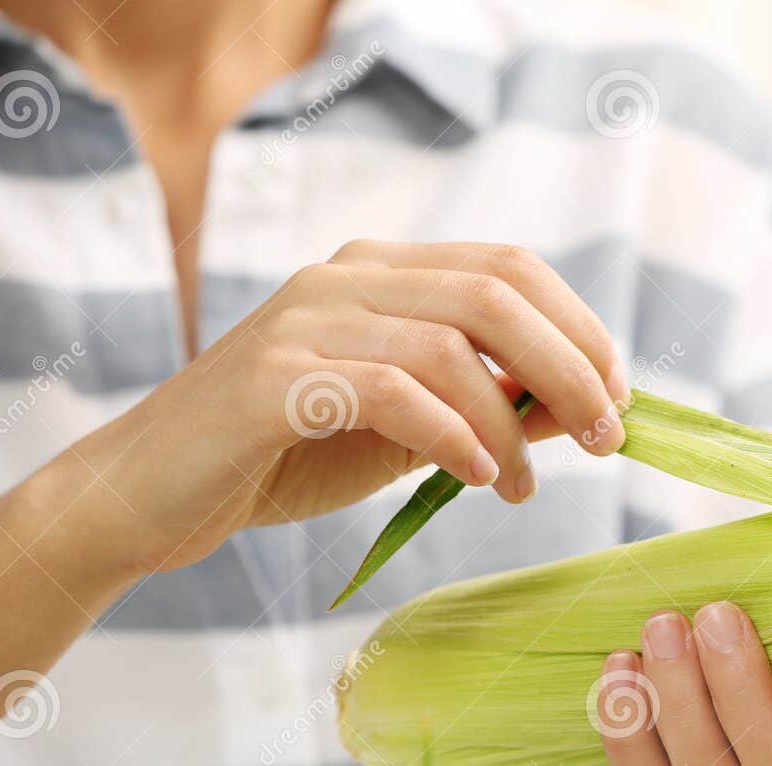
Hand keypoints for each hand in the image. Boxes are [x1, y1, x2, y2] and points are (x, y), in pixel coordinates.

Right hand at [68, 240, 626, 575]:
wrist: (153, 490)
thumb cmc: (286, 455)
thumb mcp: (407, 427)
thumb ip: (486, 405)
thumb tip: (584, 408)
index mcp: (382, 272)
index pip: (510, 269)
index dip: (580, 328)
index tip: (618, 397)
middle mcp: (347, 278)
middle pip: (497, 296)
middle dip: (571, 368)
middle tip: (606, 438)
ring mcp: (306, 320)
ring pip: (452, 349)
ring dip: (512, 426)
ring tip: (524, 488)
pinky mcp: (274, 378)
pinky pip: (394, 393)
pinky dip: (454, 438)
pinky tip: (480, 479)